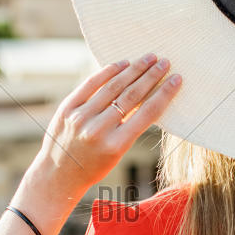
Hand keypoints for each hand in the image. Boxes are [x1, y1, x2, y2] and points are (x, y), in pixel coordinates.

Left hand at [29, 54, 180, 202]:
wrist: (58, 175)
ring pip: (113, 87)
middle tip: (165, 63)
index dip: (164, 93)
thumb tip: (148, 95)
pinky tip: (122, 64)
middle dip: (151, 76)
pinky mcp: (67, 108)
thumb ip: (130, 127)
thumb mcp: (118, 153)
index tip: (176, 79)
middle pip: (132, 95)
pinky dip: (108, 72)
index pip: (147, 113)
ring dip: (133, 69)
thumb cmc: (94, 167)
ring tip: (148, 58)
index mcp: (116, 145)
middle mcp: (98, 130)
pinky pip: (91, 84)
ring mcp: (81, 117)